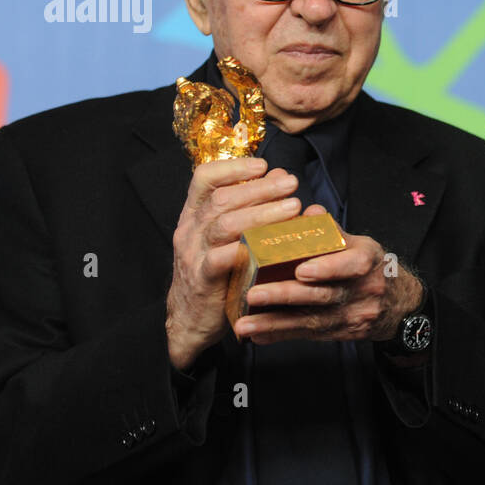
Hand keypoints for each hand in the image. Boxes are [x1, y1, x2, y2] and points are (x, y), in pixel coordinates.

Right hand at [165, 158, 304, 369]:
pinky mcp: (204, 280)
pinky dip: (250, 247)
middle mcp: (189, 231)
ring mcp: (194, 255)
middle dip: (259, 187)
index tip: (264, 164)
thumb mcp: (225, 238)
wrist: (190, 320)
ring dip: (263, 213)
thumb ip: (246, 208)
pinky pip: (224, 259)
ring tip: (294, 206)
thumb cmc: (216, 273)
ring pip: (225, 224)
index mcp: (193, 216)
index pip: (203, 178)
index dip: (233, 167)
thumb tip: (278, 177)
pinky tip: (275, 241)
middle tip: (291, 182)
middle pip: (222, 199)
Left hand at [232, 216, 424, 344]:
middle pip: (323, 295)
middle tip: (254, 294)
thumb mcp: (362, 244)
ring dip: (275, 323)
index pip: (352, 265)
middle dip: (286, 296)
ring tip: (245, 324)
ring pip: (311, 320)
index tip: (301, 269)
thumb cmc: (372, 268)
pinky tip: (256, 335)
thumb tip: (309, 213)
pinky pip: (308, 335)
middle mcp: (362, 290)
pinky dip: (280, 335)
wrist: (399, 306)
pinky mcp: (340, 333)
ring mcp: (352, 315)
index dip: (328, 268)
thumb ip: (333, 231)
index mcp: (367, 261)